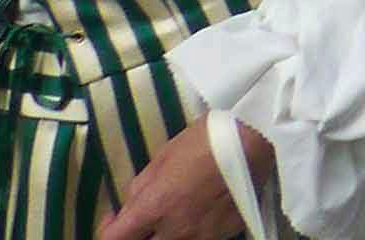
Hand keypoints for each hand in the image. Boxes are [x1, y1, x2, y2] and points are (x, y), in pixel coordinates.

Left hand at [93, 119, 246, 239]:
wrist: (257, 136)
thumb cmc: (206, 138)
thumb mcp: (164, 155)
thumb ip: (142, 187)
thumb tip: (130, 206)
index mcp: (154, 208)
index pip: (113, 239)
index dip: (107, 229)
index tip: (115, 218)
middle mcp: (174, 231)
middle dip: (139, 234)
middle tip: (145, 218)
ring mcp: (202, 237)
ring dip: (166, 234)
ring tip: (176, 212)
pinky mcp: (225, 235)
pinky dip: (193, 230)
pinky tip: (201, 210)